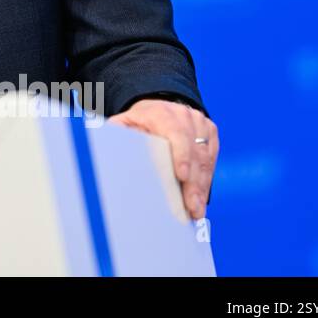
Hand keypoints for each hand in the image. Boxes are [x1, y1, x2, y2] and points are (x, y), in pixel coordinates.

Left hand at [108, 99, 217, 220]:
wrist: (160, 108)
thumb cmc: (139, 121)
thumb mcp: (124, 122)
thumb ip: (117, 134)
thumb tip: (106, 147)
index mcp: (162, 113)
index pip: (176, 133)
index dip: (181, 155)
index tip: (182, 175)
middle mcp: (184, 116)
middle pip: (193, 152)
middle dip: (193, 183)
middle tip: (191, 207)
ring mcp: (200, 124)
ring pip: (204, 159)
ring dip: (201, 187)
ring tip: (196, 209)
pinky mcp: (210, 133)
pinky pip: (211, 160)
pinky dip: (206, 181)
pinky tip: (200, 199)